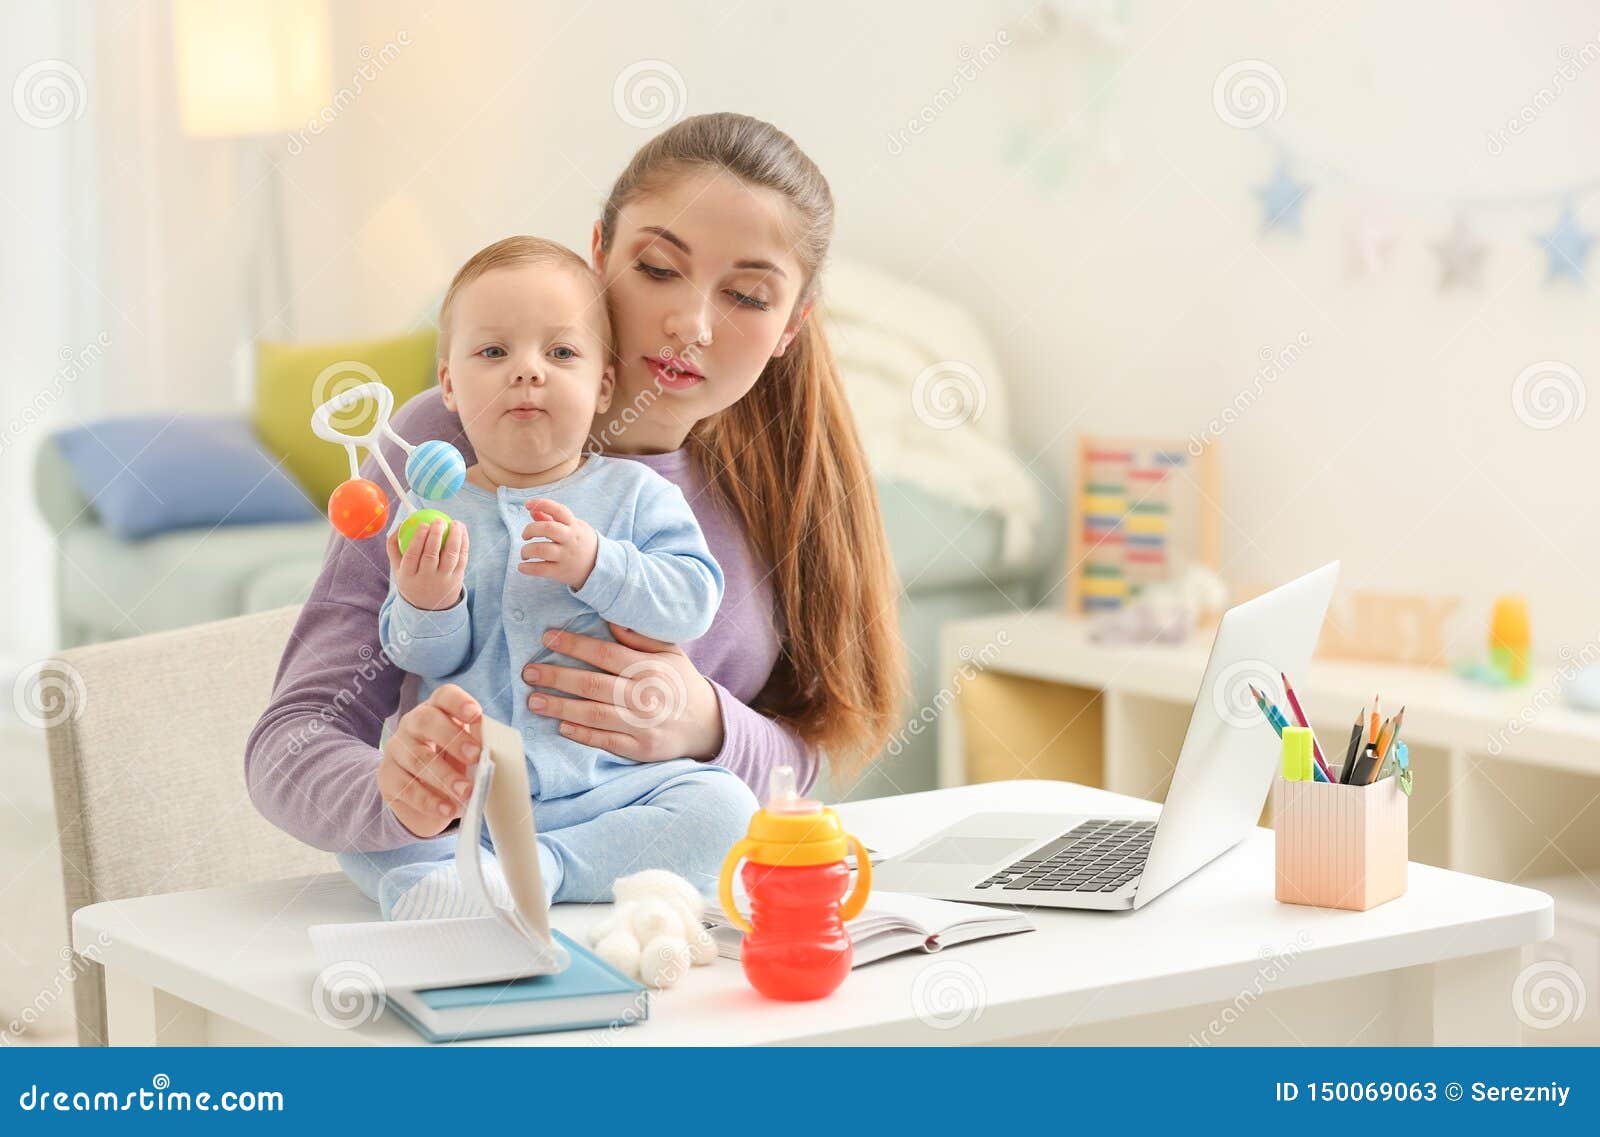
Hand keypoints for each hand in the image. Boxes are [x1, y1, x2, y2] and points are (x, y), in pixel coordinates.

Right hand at [377, 684, 482, 838]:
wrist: (426, 798)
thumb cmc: (453, 765)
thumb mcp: (468, 754)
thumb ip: (477, 747)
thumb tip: (490, 750)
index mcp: (437, 710)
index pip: (444, 696)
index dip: (458, 702)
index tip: (475, 714)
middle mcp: (413, 724)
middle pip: (426, 720)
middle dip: (452, 737)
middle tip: (475, 756)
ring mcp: (396, 748)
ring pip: (417, 757)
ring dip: (445, 776)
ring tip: (467, 792)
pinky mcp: (387, 776)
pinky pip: (406, 786)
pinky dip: (430, 800)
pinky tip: (447, 809)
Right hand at [386, 518, 467, 611]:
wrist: (430, 605)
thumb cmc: (412, 578)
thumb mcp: (398, 567)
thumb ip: (394, 545)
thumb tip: (401, 523)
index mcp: (408, 576)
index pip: (412, 556)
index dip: (418, 539)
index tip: (423, 524)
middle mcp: (426, 579)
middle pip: (431, 556)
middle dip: (436, 536)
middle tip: (439, 520)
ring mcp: (443, 580)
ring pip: (451, 556)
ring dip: (455, 537)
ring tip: (455, 523)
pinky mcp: (458, 578)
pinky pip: (462, 558)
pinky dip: (463, 543)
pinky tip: (462, 530)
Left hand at [519, 498, 597, 588]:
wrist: (598, 566)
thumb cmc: (580, 542)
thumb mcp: (573, 527)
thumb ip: (551, 518)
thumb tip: (532, 510)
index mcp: (573, 525)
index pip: (558, 510)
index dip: (542, 504)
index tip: (527, 504)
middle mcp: (570, 539)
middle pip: (548, 529)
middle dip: (531, 529)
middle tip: (525, 535)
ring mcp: (566, 556)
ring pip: (542, 550)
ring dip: (527, 550)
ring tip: (525, 553)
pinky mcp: (561, 572)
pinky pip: (541, 569)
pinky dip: (527, 568)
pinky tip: (523, 566)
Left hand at [523, 624, 723, 761]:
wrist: (707, 724)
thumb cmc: (680, 683)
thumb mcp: (670, 653)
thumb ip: (640, 637)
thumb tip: (609, 617)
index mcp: (649, 668)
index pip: (605, 654)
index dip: (574, 644)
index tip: (547, 638)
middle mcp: (645, 695)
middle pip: (592, 684)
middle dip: (557, 676)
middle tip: (529, 672)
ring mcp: (642, 724)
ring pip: (593, 714)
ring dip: (560, 707)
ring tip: (533, 700)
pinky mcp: (640, 748)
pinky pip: (605, 741)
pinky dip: (581, 734)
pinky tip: (561, 726)